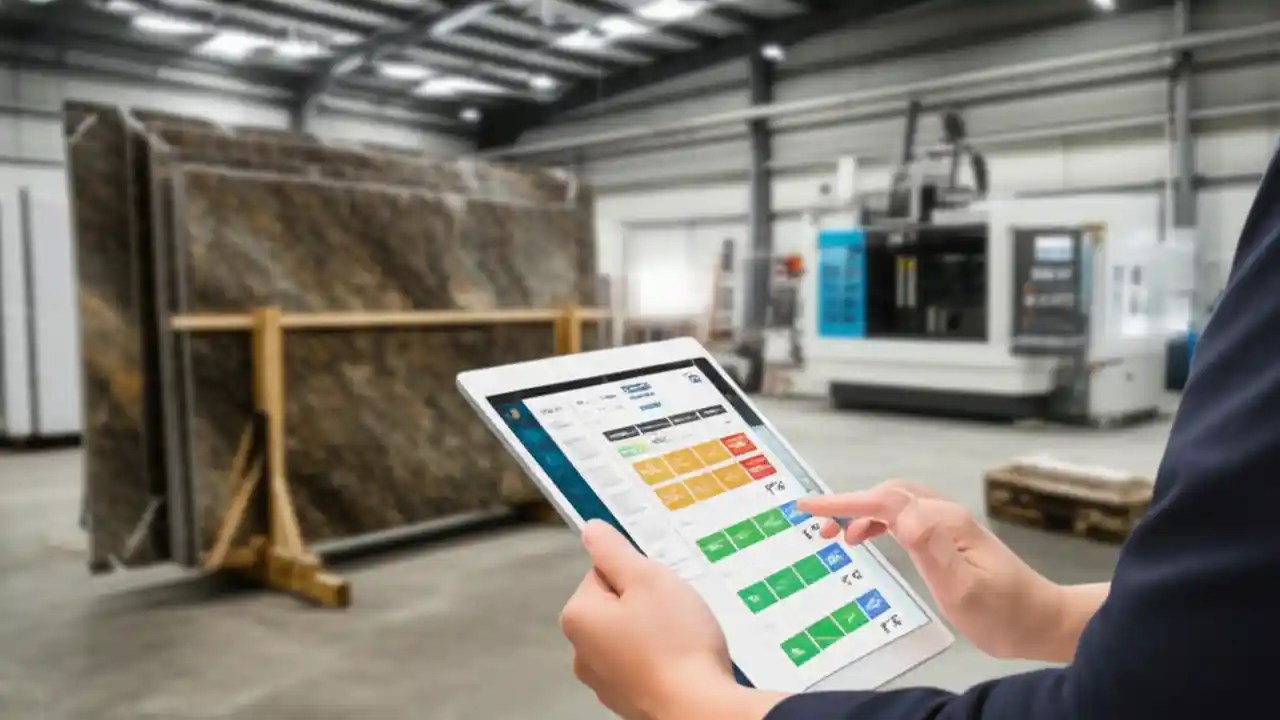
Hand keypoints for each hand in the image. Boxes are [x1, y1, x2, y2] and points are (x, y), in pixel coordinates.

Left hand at [560, 521, 784, 719]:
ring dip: (657, 631)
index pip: (604, 572)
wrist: (699, 709)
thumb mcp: (648, 579)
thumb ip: (614, 551)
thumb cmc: (675, 642)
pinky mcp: (628, 700)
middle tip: (674, 615)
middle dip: (648, 603)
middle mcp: (581, 652)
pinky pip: (644, 663)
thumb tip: (590, 530)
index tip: (659, 591)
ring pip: (632, 634)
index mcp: (578, 617)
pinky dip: (662, 659)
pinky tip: (682, 663)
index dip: (637, 574)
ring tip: (682, 641)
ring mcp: (603, 681)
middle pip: (617, 604)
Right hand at [798, 481, 1099, 661]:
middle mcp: (945, 516)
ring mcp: (948, 525)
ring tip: (834, 535)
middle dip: (847, 504)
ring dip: (861, 512)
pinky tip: (867, 538)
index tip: (808, 506)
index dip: (843, 500)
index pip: (884, 499)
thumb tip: (899, 514)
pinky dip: (877, 522)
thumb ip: (929, 547)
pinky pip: (904, 518)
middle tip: (817, 528)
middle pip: (886, 495)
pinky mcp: (949, 538)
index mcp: (944, 523)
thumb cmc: (1004, 614)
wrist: (1042, 621)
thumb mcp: (962, 587)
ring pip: (894, 504)